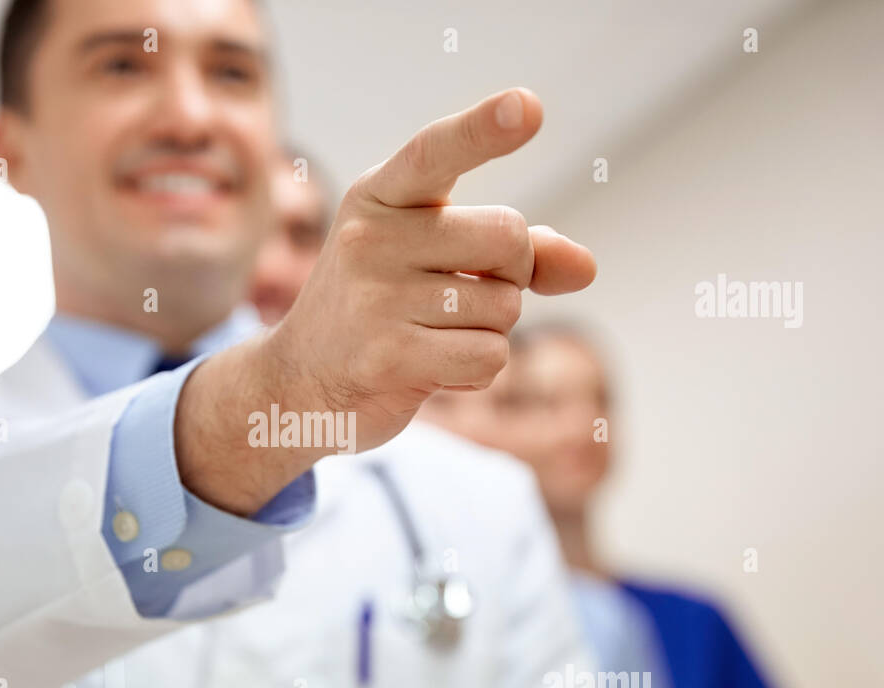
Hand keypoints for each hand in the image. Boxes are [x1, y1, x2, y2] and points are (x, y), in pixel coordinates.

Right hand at [177, 88, 595, 514]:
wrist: (298, 385)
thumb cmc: (380, 310)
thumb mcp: (434, 261)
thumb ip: (513, 252)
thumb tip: (585, 267)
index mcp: (380, 197)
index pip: (436, 151)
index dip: (484, 128)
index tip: (529, 107)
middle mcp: (370, 237)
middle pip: (507, 236)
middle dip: (510, 274)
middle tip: (461, 293)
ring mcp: (374, 297)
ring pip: (503, 308)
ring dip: (488, 330)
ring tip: (428, 334)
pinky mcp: (386, 356)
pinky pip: (487, 357)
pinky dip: (477, 371)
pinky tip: (430, 368)